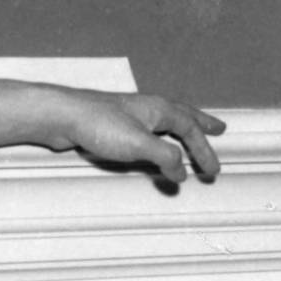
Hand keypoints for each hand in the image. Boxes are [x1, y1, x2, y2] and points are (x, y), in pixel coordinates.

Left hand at [35, 86, 225, 187]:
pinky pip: (147, 132)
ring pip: (165, 122)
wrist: (62, 115)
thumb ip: (165, 157)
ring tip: (190, 136)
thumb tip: (182, 171)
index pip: (190, 129)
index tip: (213, 170)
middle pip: (183, 116)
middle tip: (219, 129)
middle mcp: (148, 108)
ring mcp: (131, 116)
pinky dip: (160, 139)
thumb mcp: (139, 144)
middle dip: (202, 125)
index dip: (204, 150)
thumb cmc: (98, 123)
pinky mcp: (115, 126)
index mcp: (159, 109)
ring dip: (182, 130)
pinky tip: (153, 146)